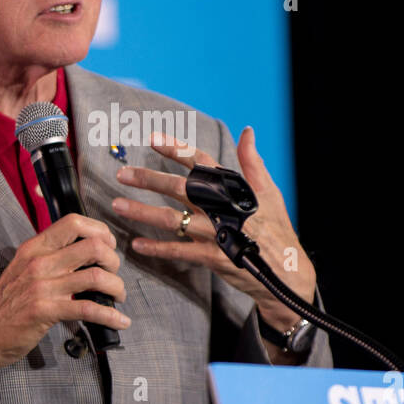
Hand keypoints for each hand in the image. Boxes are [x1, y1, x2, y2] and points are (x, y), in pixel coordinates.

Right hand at [0, 214, 130, 372]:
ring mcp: (42, 286)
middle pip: (93, 247)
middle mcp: (39, 262)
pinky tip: (120, 321)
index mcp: (35, 247)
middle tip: (114, 275)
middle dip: (114, 261)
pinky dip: (111, 316)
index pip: (74, 223)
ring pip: (96, 276)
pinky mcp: (46, 311)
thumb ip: (49, 257)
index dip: (100, 231)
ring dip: (116, 287)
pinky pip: (89, 308)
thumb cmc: (7, 304)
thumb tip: (83, 253)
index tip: (109, 246)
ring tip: (117, 297)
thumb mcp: (23, 269)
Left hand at [112, 128, 316, 333]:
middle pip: (179, 188)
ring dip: (142, 211)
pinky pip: (178, 251)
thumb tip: (247, 131)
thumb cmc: (276, 228)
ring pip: (172, 219)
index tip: (153, 139)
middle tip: (122, 174)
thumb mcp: (268, 191)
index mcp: (233, 189)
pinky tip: (136, 244)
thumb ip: (252, 161)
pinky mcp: (213, 258)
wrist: (287, 271)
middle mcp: (222, 208)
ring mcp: (216, 233)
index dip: (177, 149)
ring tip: (116, 205)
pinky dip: (157, 248)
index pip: (201, 163)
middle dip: (148, 179)